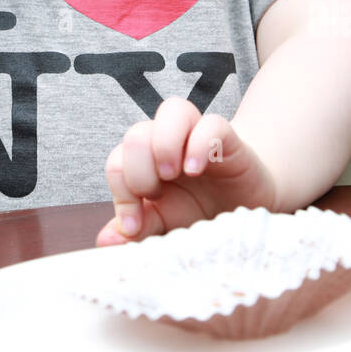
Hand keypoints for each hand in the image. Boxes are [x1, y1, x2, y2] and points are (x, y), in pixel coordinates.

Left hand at [95, 96, 279, 246]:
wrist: (246, 209)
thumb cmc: (200, 212)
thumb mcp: (166, 225)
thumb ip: (138, 230)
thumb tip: (104, 241)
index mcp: (145, 162)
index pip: (116, 162)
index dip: (120, 192)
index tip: (135, 226)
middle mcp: (167, 142)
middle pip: (136, 134)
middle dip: (139, 170)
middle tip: (157, 194)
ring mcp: (197, 136)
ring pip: (172, 110)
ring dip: (164, 144)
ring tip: (170, 175)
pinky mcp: (228, 138)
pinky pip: (211, 123)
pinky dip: (199, 144)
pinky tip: (196, 170)